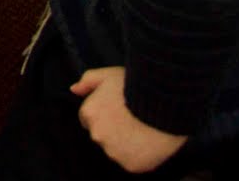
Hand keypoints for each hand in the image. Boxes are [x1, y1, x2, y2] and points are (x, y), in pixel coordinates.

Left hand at [72, 67, 188, 173]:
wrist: (164, 103)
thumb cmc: (136, 86)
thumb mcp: (108, 74)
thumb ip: (88, 80)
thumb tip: (74, 89)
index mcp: (89, 114)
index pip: (89, 118)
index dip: (104, 112)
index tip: (118, 108)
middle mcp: (97, 135)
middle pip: (102, 134)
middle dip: (113, 128)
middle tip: (132, 117)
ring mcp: (113, 152)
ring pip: (116, 149)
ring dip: (126, 142)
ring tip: (143, 127)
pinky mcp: (130, 165)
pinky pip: (132, 161)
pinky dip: (140, 154)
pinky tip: (150, 140)